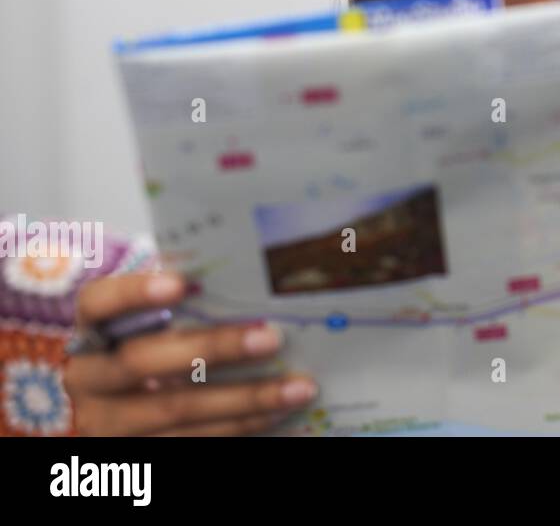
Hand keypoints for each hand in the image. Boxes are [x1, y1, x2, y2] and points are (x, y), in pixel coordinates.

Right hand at [65, 271, 317, 435]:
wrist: (117, 408)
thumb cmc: (149, 345)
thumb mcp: (149, 323)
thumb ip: (183, 302)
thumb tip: (246, 277)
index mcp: (90, 332)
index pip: (98, 304)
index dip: (133, 293)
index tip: (180, 284)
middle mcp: (89, 380)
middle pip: (142, 362)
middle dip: (211, 349)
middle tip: (269, 338)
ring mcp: (109, 424)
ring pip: (176, 411)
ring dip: (245, 399)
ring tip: (297, 386)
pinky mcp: (137, 454)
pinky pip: (194, 440)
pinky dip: (242, 424)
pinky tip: (279, 410)